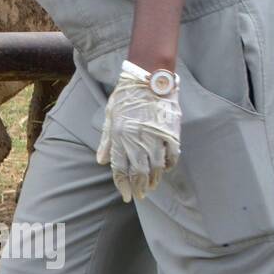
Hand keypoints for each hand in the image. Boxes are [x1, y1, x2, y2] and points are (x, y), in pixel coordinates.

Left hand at [96, 60, 181, 201]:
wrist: (149, 78)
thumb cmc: (126, 96)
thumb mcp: (110, 115)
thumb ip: (107, 140)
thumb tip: (101, 161)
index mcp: (119, 135)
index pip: (120, 168)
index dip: (123, 184)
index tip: (126, 195)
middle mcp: (136, 138)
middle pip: (138, 171)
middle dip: (138, 186)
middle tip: (140, 195)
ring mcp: (155, 136)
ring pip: (155, 167)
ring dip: (153, 179)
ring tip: (151, 186)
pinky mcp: (171, 132)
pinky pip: (171, 155)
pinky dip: (168, 165)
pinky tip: (164, 169)